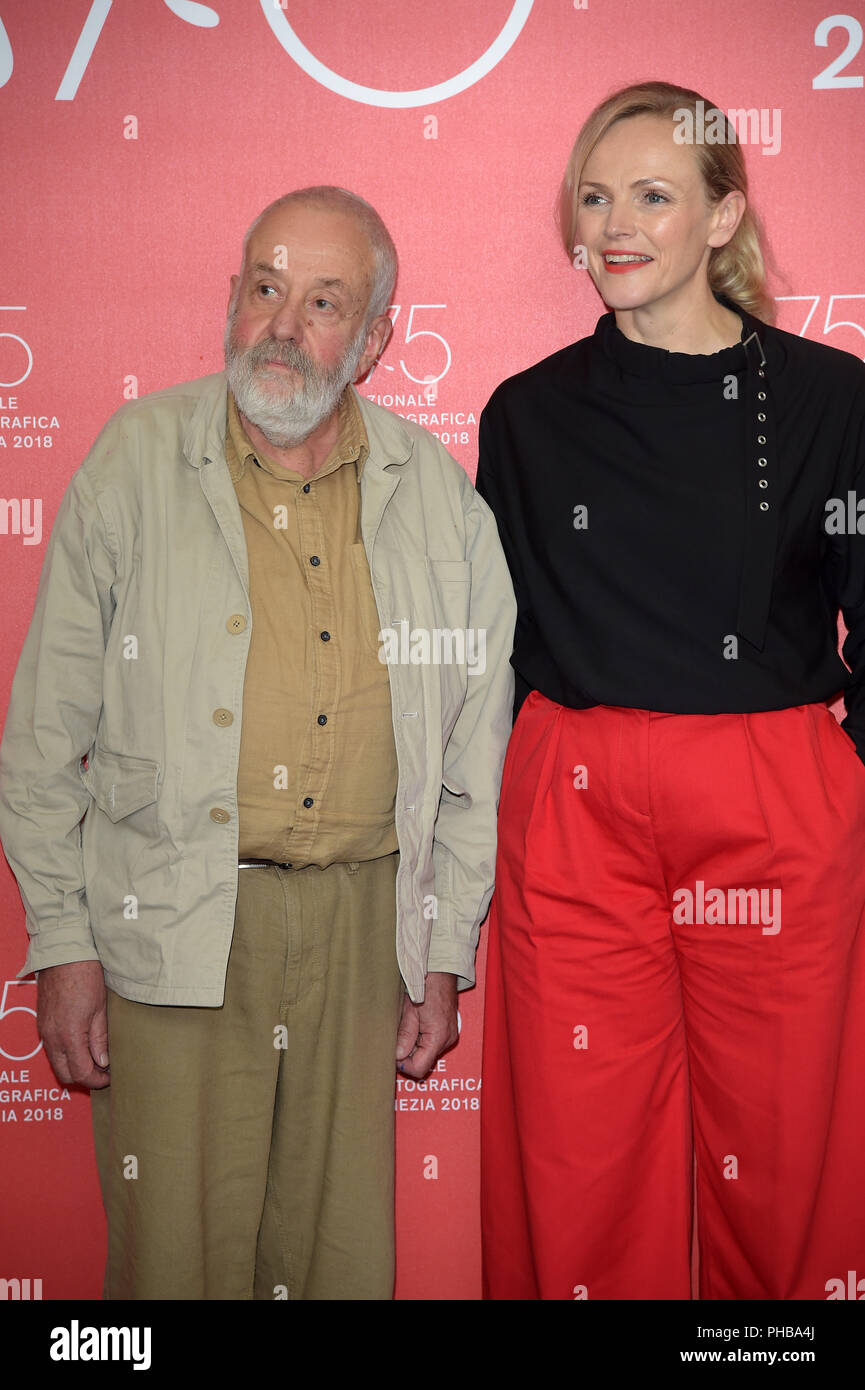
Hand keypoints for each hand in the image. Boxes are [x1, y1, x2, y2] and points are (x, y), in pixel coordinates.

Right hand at [37, 960, 110, 1089]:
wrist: (63, 954)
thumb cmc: (84, 975)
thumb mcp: (100, 1008)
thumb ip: (99, 1038)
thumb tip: (102, 1061)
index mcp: (68, 1036)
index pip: (80, 1072)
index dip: (97, 1080)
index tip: (109, 1077)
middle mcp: (52, 1037)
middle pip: (65, 1074)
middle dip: (84, 1077)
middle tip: (103, 1071)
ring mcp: (45, 1030)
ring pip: (57, 1062)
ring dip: (74, 1065)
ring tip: (95, 1057)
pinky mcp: (43, 1023)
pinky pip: (52, 1048)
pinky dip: (66, 1053)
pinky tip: (82, 1044)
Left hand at [395, 971, 458, 1079]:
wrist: (441, 973)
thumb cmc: (426, 987)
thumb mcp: (409, 1012)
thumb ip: (404, 1036)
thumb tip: (397, 1056)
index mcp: (438, 1037)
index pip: (420, 1068)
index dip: (404, 1065)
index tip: (394, 1054)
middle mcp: (447, 1040)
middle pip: (424, 1062)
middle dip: (408, 1053)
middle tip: (398, 1037)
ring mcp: (449, 1036)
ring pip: (427, 1053)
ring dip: (415, 1045)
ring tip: (409, 1026)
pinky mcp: (448, 1031)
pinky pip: (432, 1044)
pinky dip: (422, 1039)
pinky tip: (417, 1024)